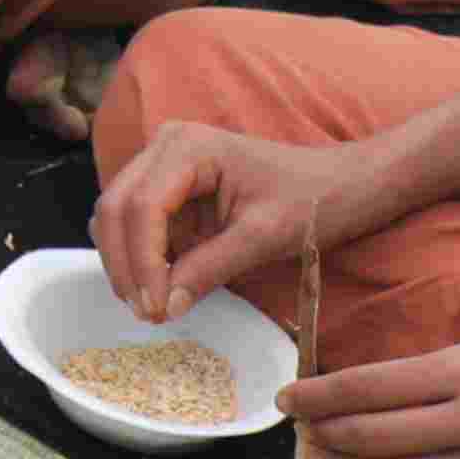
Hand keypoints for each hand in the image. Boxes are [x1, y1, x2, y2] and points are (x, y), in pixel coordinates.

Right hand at [95, 118, 358, 325]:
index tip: (156, 308)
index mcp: (188, 147)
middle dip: (124, 263)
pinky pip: (137, 224)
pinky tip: (160, 287)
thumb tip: (164, 307)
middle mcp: (165, 147)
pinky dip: (139, 258)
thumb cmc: (314, 200)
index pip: (141, 206)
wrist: (344, 185)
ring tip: (152, 305)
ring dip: (126, 262)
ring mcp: (163, 166)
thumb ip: (210, 268)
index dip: (141, 260)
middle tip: (146, 312)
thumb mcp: (264, 237)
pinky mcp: (169, 190)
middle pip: (115, 207)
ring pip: (116, 216)